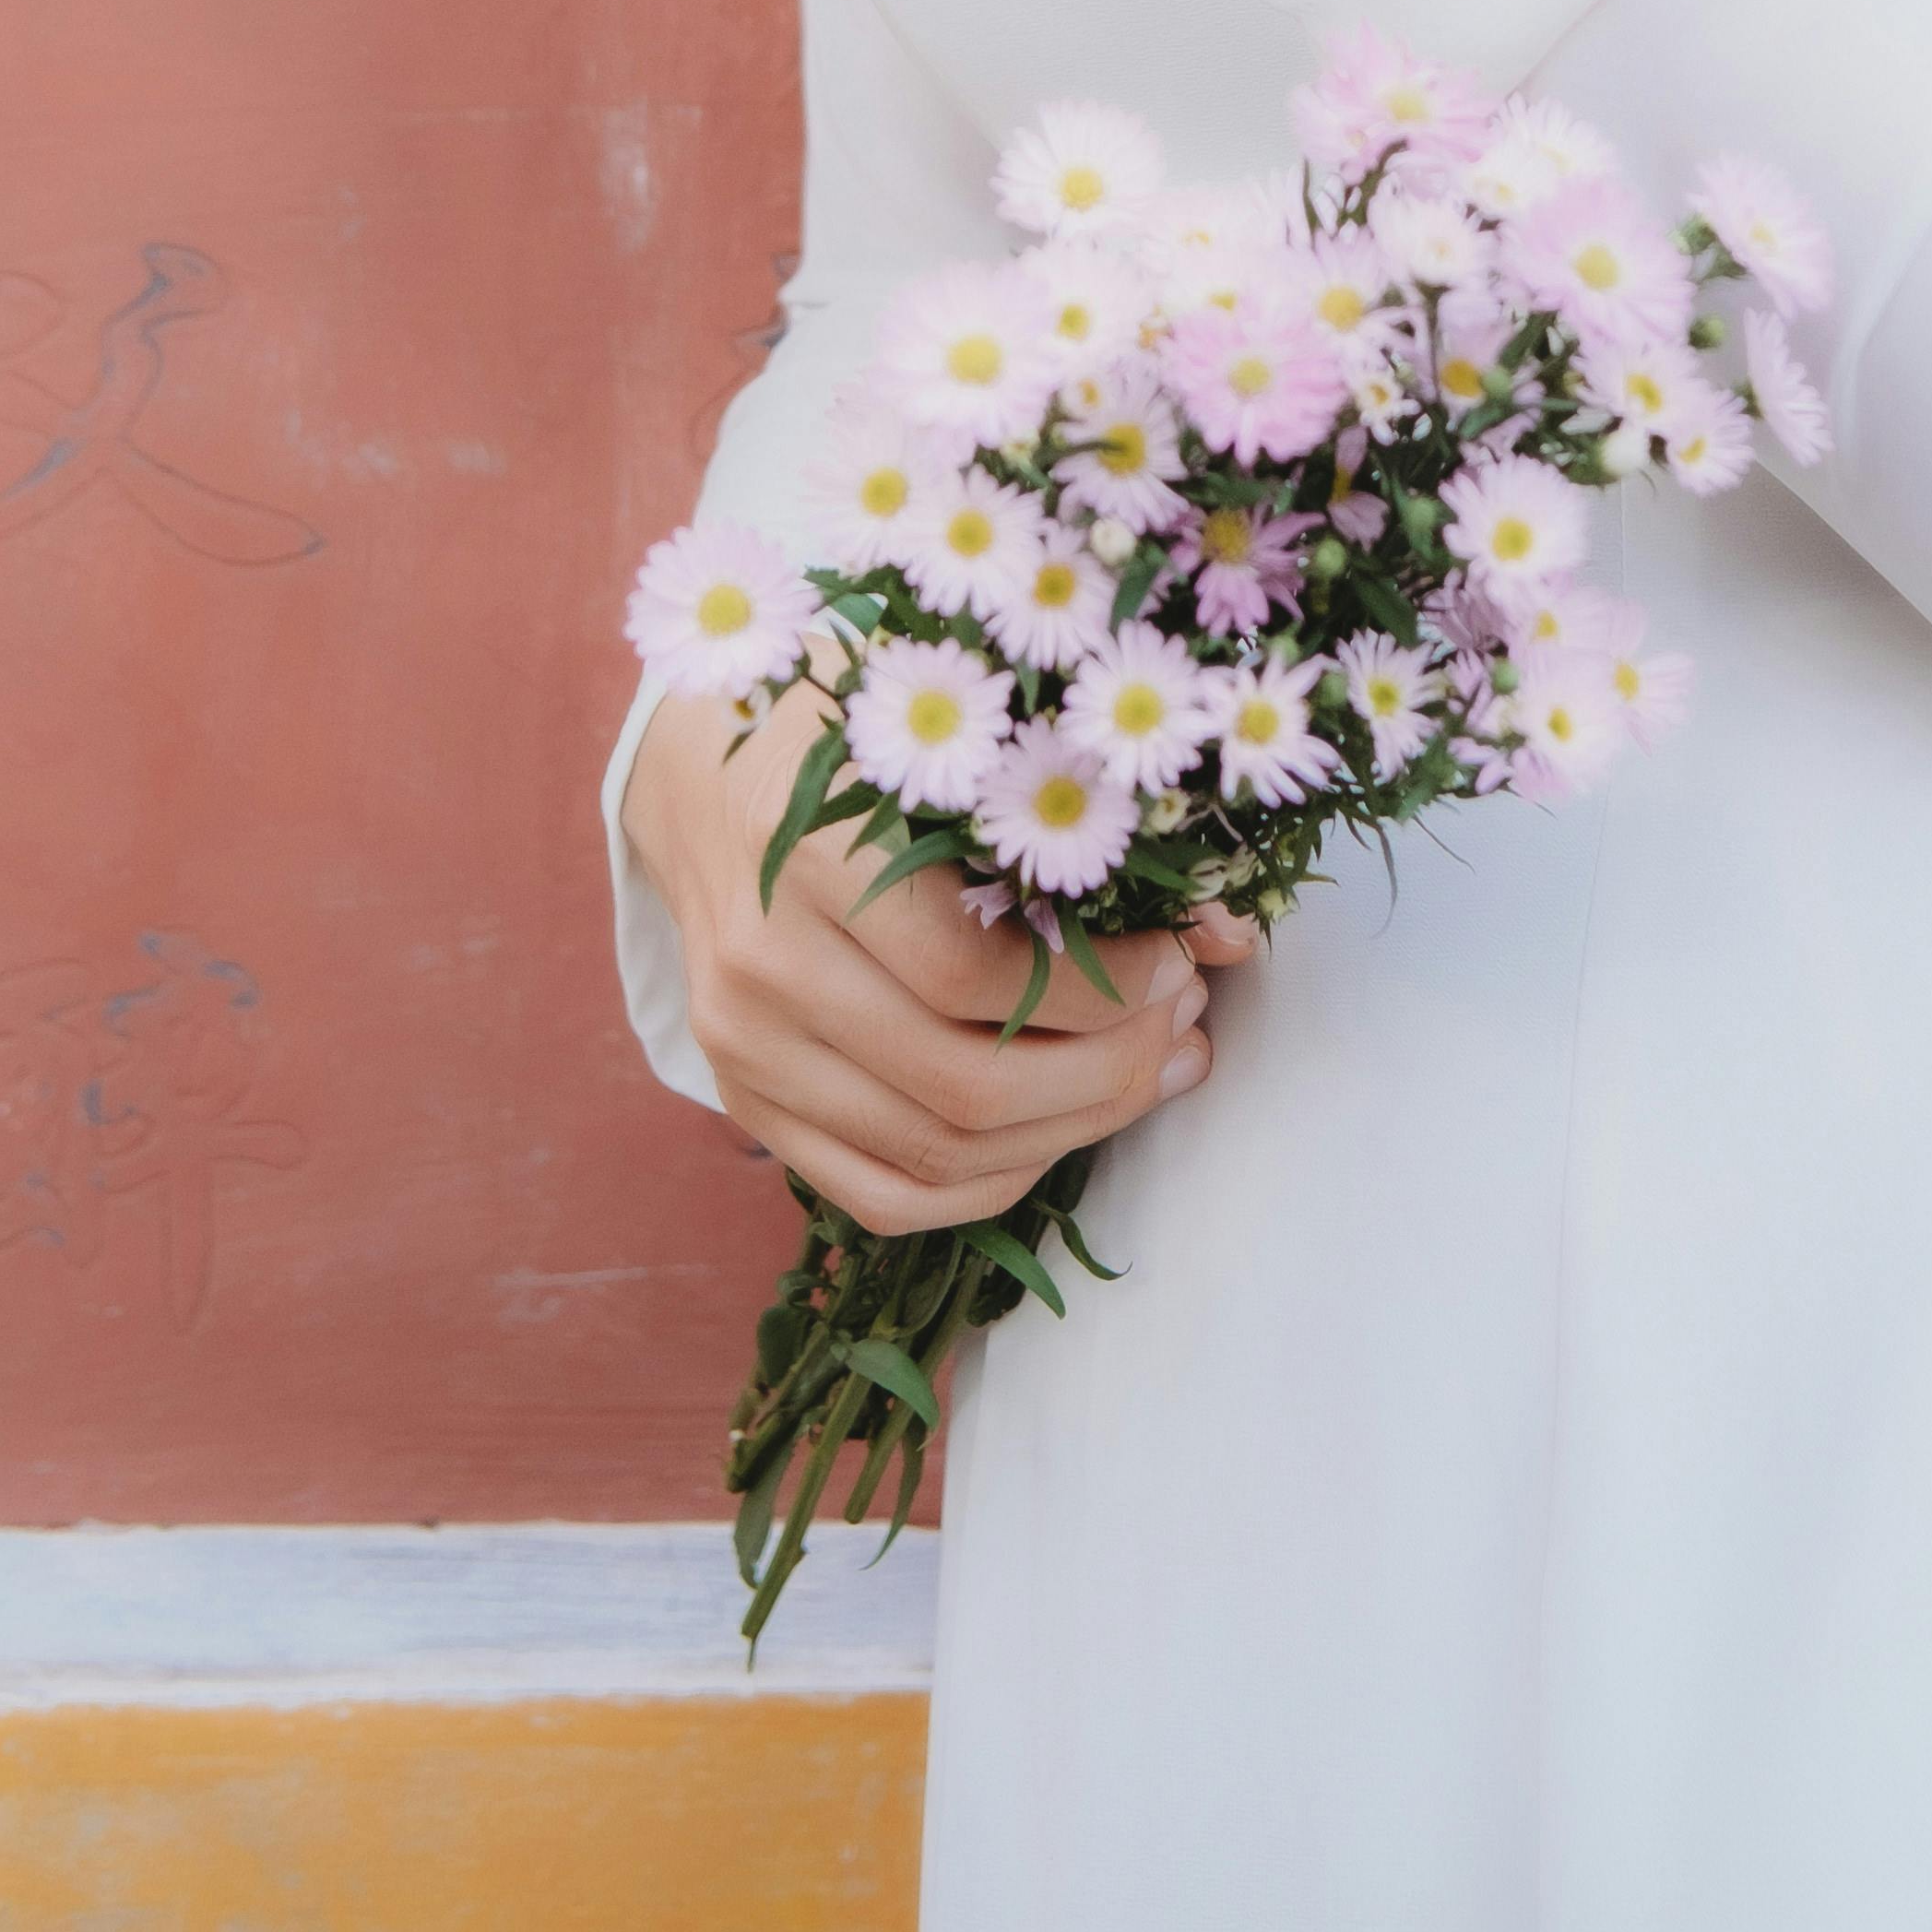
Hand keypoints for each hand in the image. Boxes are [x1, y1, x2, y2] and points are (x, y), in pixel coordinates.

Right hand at [623, 680, 1257, 1235]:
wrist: (697, 770)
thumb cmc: (846, 734)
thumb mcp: (952, 744)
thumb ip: (1081, 824)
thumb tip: (1234, 930)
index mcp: (809, 861)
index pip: (974, 977)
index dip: (1103, 991)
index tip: (1180, 961)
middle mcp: (763, 973)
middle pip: (963, 1087)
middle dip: (1108, 1075)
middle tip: (1183, 1028)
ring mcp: (745, 1053)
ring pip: (934, 1157)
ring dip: (1071, 1131)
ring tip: (1150, 1072)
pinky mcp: (748, 1102)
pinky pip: (883, 1196)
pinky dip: (991, 1183)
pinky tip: (1063, 1131)